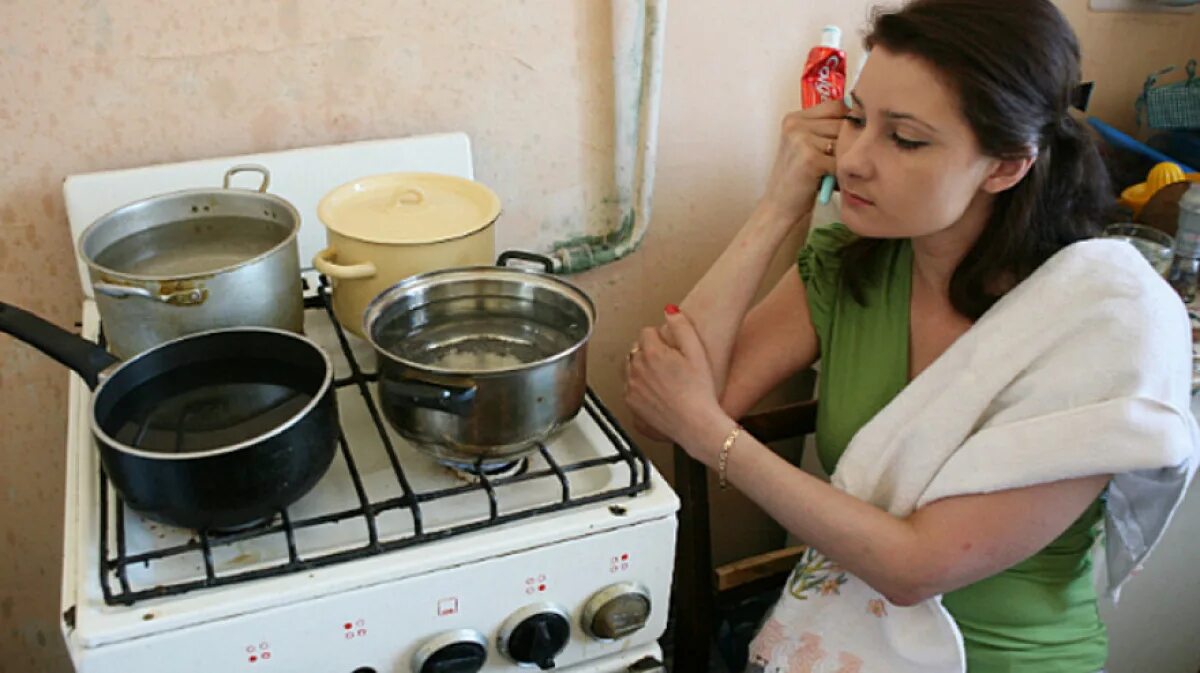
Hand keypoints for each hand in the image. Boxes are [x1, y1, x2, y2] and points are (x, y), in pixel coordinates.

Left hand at [624, 308, 727, 459]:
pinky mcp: (631, 402)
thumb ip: (682, 326)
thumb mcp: (697, 352)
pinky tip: (656, 391)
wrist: (695, 424)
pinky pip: (629, 386)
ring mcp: (632, 386)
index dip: (660, 338)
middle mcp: (637, 368)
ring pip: (630, 367)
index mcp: (652, 353)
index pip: (646, 332)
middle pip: (636, 348)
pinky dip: (638, 385)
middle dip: (649, 351)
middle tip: (668, 363)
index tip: (670, 347)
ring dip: (641, 367)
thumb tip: (670, 310)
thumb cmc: (699, 391)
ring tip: (662, 377)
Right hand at [760, 98, 848, 223]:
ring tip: (834, 172)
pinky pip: (840, 161)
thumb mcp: (808, 147)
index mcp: (794, 119)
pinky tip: (831, 182)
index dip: (849, 121)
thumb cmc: (799, 179)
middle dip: (848, 143)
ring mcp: (800, 140)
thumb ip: (827, 130)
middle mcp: (795, 125)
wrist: (780, 208)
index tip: (852, 137)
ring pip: (844, 142)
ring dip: (845, 159)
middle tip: (840, 161)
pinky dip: (841, 174)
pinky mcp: (809, 159)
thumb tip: (864, 116)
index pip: (836, 105)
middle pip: (842, 123)